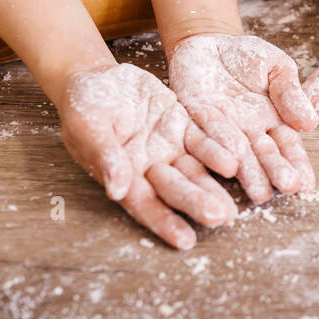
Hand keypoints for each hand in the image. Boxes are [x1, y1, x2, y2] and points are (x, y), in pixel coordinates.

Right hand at [58, 63, 239, 248]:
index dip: (165, 222)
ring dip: (214, 184)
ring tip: (234, 198)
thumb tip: (116, 189)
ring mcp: (170, 147)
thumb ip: (105, 156)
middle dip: (198, 204)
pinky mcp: (183, 124)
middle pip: (177, 189)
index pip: (146, 204)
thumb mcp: (87, 127)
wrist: (96, 76)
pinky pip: (204, 138)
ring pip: (196, 170)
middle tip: (221, 218)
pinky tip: (236, 158)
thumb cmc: (82, 106)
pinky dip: (219, 148)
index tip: (185, 241)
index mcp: (125, 175)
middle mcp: (152, 166)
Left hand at [169, 33, 317, 202]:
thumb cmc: (247, 56)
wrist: (208, 43)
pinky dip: (216, 149)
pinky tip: (228, 165)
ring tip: (259, 192)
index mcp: (272, 121)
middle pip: (263, 155)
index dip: (297, 163)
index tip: (306, 182)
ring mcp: (221, 129)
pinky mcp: (192, 120)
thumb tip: (309, 123)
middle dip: (276, 172)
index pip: (287, 146)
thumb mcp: (277, 67)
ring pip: (236, 154)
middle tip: (287, 187)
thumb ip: (290, 92)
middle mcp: (247, 132)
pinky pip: (204, 135)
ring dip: (248, 173)